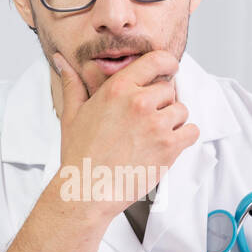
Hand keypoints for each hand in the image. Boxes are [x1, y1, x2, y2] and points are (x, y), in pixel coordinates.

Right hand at [52, 50, 200, 217]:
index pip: (156, 61)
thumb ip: (73, 84)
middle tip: (147, 120)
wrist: (88, 190)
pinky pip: (192, 132)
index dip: (167, 64)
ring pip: (182, 110)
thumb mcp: (72, 114)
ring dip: (173, 121)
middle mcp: (139, 102)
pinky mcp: (169, 147)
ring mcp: (156, 125)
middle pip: (169, 90)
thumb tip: (60, 62)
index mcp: (117, 89)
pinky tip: (168, 145)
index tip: (170, 70)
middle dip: (162, 103)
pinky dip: (184, 138)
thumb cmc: (79, 155)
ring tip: (153, 136)